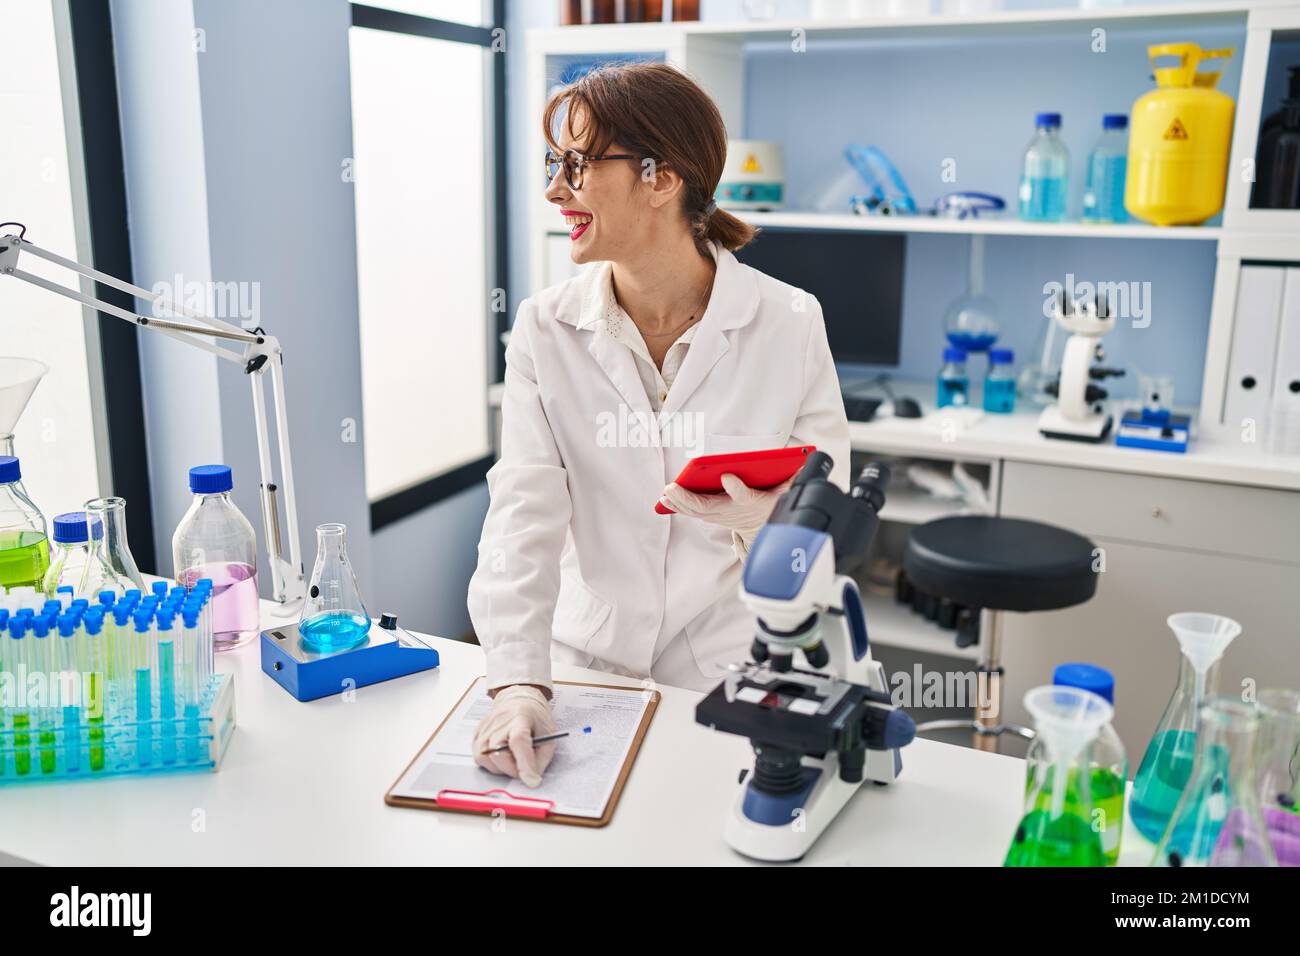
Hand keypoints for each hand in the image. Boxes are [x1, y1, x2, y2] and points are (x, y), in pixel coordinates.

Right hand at [472, 684, 557, 786]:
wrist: (518, 701)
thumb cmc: (534, 718)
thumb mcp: (548, 735)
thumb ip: (542, 758)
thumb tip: (532, 778)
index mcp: (520, 718)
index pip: (519, 741)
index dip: (525, 764)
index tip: (532, 780)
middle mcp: (499, 722)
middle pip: (498, 754)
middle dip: (513, 769)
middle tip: (524, 766)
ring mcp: (485, 728)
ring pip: (486, 760)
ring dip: (501, 767)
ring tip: (512, 756)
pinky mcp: (476, 735)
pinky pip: (479, 758)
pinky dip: (491, 763)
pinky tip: (502, 753)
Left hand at [659, 473, 791, 555]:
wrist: (770, 527)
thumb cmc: (774, 502)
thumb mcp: (787, 491)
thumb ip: (794, 478)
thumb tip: (804, 461)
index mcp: (753, 503)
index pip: (745, 496)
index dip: (736, 488)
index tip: (727, 476)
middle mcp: (734, 513)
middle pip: (709, 508)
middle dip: (689, 500)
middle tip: (671, 489)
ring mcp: (722, 517)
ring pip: (698, 513)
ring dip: (679, 504)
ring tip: (665, 494)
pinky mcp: (714, 517)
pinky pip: (694, 513)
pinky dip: (679, 506)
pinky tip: (666, 499)